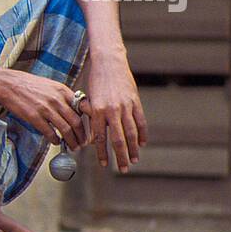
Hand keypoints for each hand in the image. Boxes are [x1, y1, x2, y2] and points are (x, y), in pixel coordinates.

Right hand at [0, 69, 88, 149]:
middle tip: (83, 143)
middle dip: (82, 136)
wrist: (8, 84)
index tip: (89, 129)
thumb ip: (62, 96)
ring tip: (73, 147)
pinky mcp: (34, 117)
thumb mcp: (50, 85)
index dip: (88, 121)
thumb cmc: (27, 84)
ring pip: (65, 130)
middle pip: (76, 122)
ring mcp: (46, 109)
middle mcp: (57, 100)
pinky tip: (55, 142)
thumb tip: (73, 109)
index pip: (83, 108)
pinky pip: (50, 132)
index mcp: (63, 90)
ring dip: (71, 141)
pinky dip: (55, 140)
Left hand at [83, 56, 147, 171]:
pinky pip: (140, 121)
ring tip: (133, 160)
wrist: (108, 63)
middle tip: (123, 169)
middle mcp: (111, 110)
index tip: (104, 164)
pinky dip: (142, 134)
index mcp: (97, 111)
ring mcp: (125, 106)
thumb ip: (91, 118)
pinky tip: (142, 144)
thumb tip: (92, 138)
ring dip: (133, 149)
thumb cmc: (94, 82)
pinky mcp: (135, 101)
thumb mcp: (88, 99)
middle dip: (120, 156)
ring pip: (131, 133)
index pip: (100, 138)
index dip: (102, 153)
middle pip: (117, 139)